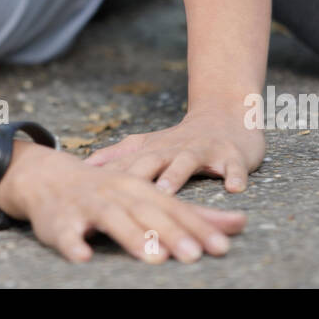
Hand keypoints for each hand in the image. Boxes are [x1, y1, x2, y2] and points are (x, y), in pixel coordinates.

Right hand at [6, 151, 246, 263]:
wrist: (49, 176)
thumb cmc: (111, 191)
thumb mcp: (152, 196)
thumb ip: (195, 215)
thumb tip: (240, 224)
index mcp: (142, 189)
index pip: (175, 208)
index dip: (198, 227)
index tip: (221, 247)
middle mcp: (118, 193)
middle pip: (147, 212)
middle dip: (171, 233)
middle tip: (193, 256)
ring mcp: (89, 205)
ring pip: (112, 219)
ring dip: (132, 236)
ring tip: (153, 258)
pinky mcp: (61, 220)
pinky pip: (67, 232)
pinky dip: (74, 243)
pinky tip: (83, 256)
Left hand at [82, 106, 265, 194]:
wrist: (225, 115)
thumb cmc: (182, 140)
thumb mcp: (148, 145)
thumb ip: (118, 155)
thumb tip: (83, 165)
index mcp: (152, 150)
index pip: (125, 166)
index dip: (106, 180)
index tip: (87, 197)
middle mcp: (174, 148)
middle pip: (152, 162)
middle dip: (137, 182)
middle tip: (122, 203)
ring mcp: (203, 150)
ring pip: (187, 161)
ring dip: (176, 175)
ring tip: (166, 192)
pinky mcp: (231, 155)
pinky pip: (234, 166)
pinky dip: (234, 176)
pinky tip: (234, 189)